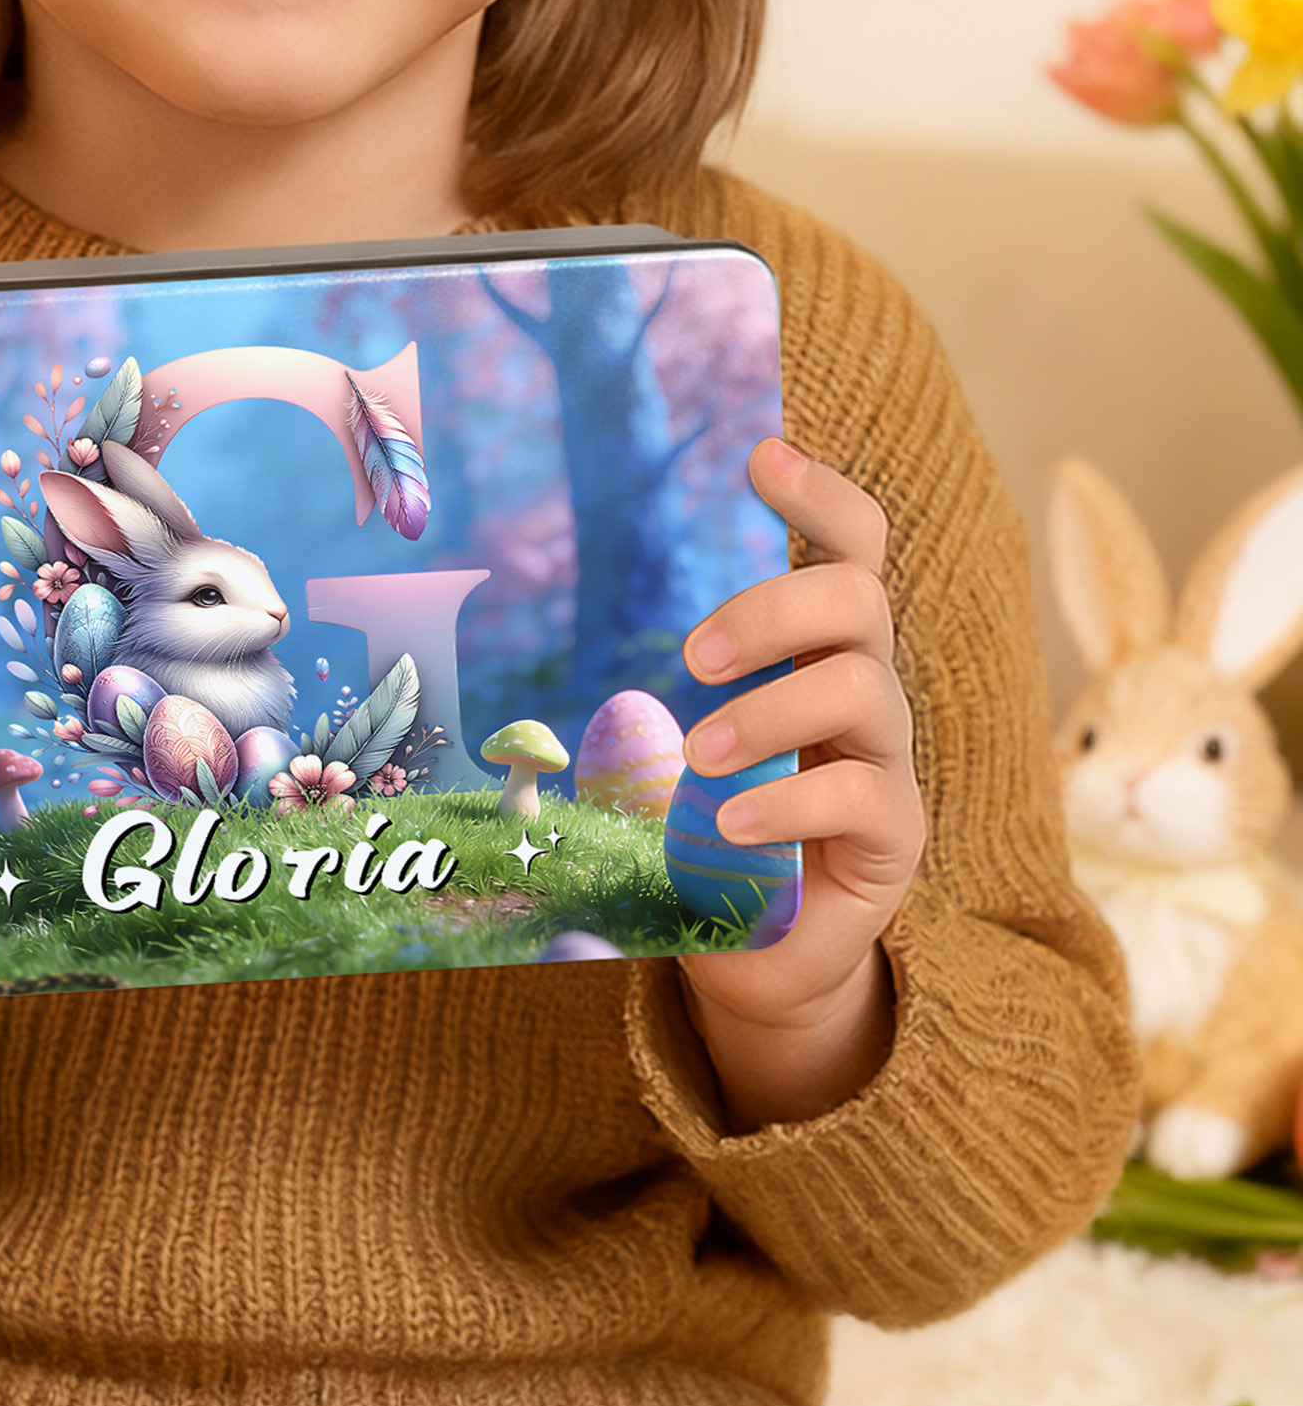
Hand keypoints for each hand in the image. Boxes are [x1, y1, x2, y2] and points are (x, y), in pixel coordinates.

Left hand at [672, 438, 925, 1128]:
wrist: (756, 952)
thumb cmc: (698, 823)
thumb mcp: (662, 744)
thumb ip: (633, 684)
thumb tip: (511, 617)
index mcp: (814, 649)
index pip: (849, 546)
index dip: (819, 493)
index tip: (761, 453)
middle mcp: (863, 689)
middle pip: (859, 600)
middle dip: (776, 607)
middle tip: (692, 652)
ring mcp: (887, 760)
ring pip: (865, 688)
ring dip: (770, 712)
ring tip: (698, 754)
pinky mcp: (894, 837)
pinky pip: (860, 794)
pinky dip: (785, 801)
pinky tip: (724, 824)